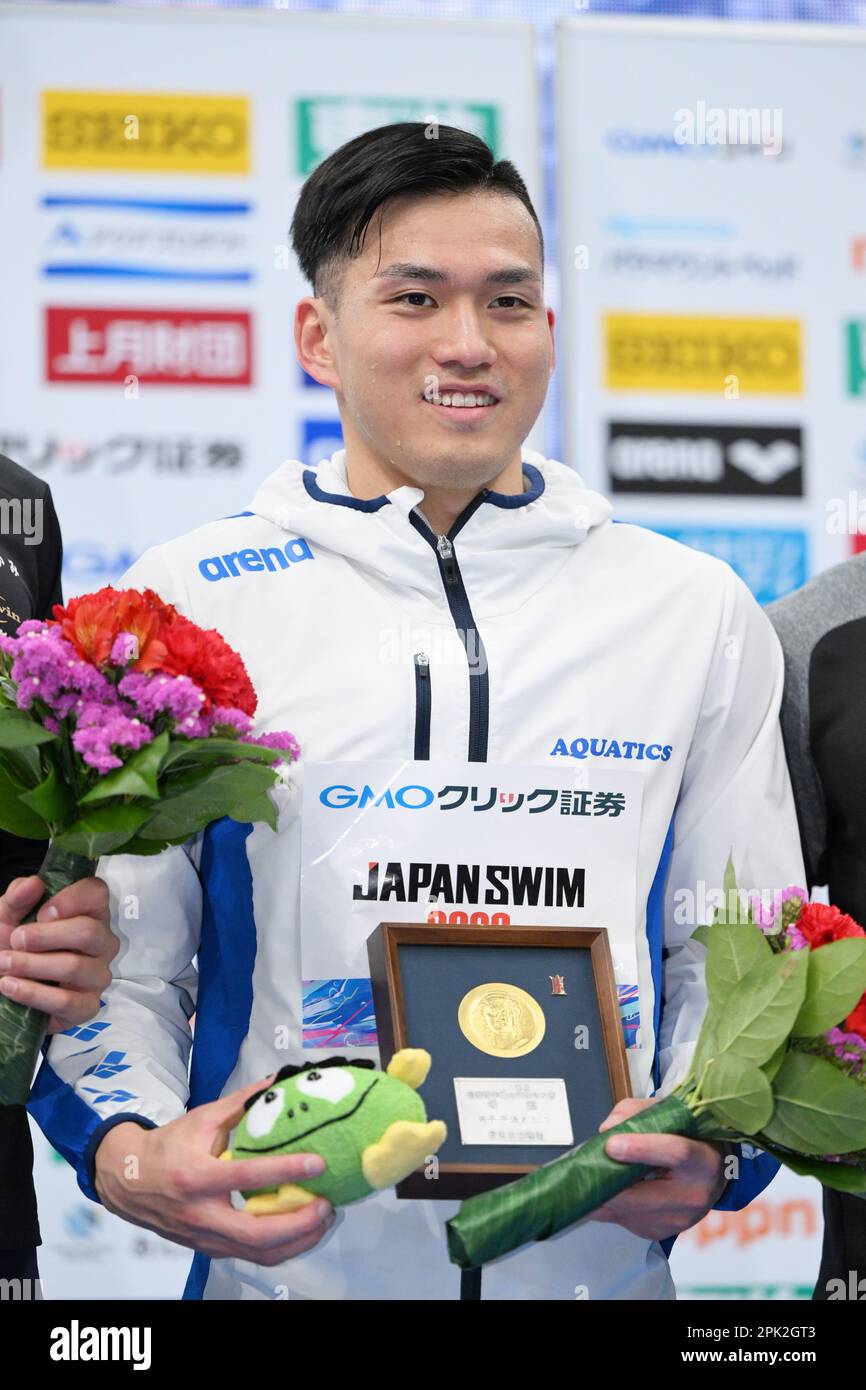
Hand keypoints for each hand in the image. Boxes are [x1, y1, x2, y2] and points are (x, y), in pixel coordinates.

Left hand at [0, 874, 115, 1031]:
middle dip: (45, 936)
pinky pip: (67, 1002)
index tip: (41, 913)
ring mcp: (98, 975)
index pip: (97, 893)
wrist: (6, 984)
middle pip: (89, 932)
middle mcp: (102, 942)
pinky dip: (33, 993)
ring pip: (75, 967)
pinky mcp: (87, 1007)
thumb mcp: (7, 917)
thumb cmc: (14, 945)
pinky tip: (10, 986)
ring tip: (4, 965)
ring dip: (31, 965)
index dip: (71, 900)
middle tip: (14, 940)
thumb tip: (33, 884)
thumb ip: (17, 897)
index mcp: (89, 912)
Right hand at [94, 1075, 335, 1265]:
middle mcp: (199, 1214)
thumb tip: (279, 1079)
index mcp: (196, 1177)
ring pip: (257, 1253)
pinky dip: (282, 1248)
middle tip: (328, 1204)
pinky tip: (303, 1230)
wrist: (127, 1181)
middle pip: (256, 1234)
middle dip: (300, 1224)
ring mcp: (204, 1237)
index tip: (319, 1163)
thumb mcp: (202, 1119)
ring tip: (323, 1219)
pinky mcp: (209, 1249)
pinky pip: (251, 1256)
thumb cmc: (167, 1147)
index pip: (247, 1177)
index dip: (286, 1171)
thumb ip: (243, 1103)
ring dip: (297, 1241)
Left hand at [590, 1097, 728, 1239]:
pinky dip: (608, 1208)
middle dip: (607, 1185)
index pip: (675, 1153)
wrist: (714, 1174)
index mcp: (702, 1160)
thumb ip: (636, 1113)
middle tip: (579, 1172)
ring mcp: (679, 1219)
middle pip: (644, 1195)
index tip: (612, 1145)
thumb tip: (607, 1130)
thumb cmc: (690, 1140)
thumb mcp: (669, 1114)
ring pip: (629, 1213)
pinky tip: (599, 1193)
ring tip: (580, 1182)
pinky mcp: (663, 1232)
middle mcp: (694, 1195)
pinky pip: (626, 1222)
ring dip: (601, 1199)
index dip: (642, 1149)